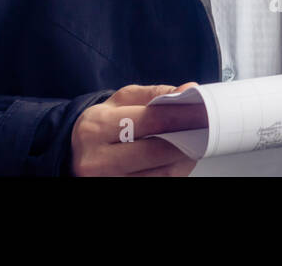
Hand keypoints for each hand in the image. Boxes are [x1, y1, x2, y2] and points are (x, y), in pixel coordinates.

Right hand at [69, 82, 206, 176]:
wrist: (74, 153)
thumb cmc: (102, 125)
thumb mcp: (120, 101)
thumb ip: (154, 95)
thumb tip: (187, 90)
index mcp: (96, 127)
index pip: (149, 120)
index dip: (182, 114)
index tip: (203, 109)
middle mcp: (97, 160)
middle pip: (157, 150)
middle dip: (187, 138)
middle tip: (206, 127)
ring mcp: (107, 182)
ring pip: (160, 173)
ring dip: (185, 159)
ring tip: (195, 143)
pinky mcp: (118, 192)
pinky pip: (157, 184)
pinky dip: (174, 172)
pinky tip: (181, 160)